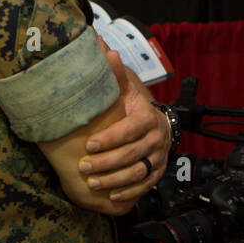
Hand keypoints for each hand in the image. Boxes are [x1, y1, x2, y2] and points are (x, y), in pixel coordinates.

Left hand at [78, 46, 170, 205]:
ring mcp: (158, 157)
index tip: (89, 145)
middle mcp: (156, 138)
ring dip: (114, 180)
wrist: (158, 125)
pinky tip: (111, 196)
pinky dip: (128, 193)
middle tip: (84, 167)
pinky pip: (144, 186)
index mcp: (147, 117)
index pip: (131, 129)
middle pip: (132, 154)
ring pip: (138, 173)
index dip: (111, 138)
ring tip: (92, 182)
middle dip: (107, 163)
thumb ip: (114, 73)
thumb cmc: (134, 107)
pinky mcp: (157, 173)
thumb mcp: (126, 89)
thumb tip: (101, 46)